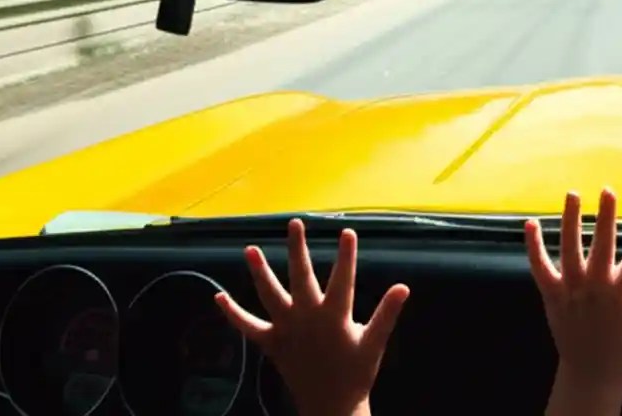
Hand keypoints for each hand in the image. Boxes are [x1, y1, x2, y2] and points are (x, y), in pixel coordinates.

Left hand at [215, 219, 409, 415]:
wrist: (331, 406)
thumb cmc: (356, 373)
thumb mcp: (375, 343)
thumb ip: (387, 314)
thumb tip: (403, 287)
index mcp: (334, 317)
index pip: (343, 279)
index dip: (346, 255)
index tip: (347, 231)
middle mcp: (307, 318)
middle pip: (301, 276)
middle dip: (298, 248)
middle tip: (295, 223)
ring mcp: (286, 330)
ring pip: (270, 295)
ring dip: (260, 272)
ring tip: (250, 249)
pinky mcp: (271, 343)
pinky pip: (248, 327)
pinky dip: (232, 313)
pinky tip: (219, 296)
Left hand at [526, 189, 621, 409]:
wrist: (591, 374)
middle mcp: (595, 288)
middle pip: (601, 245)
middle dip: (605, 216)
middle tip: (608, 190)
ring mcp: (571, 290)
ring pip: (568, 249)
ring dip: (570, 220)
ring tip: (572, 194)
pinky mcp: (551, 295)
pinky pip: (540, 267)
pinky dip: (534, 246)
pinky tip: (531, 223)